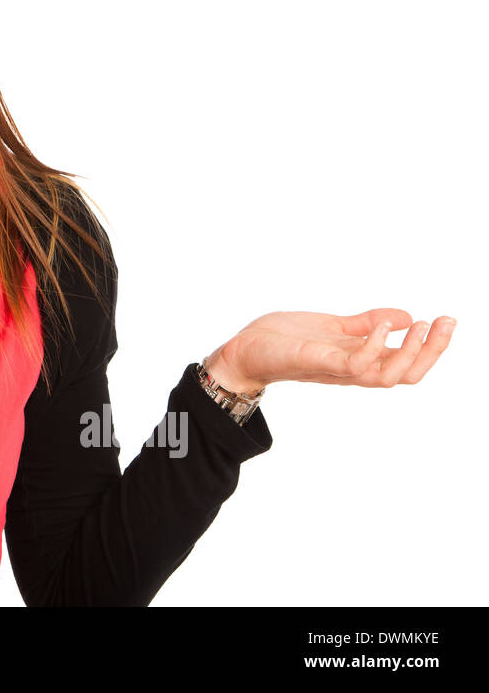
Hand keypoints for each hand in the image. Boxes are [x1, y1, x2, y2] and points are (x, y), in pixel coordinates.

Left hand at [205, 309, 456, 394]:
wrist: (245, 350)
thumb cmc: (285, 341)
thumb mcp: (334, 327)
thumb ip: (366, 323)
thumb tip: (405, 316)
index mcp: (360, 361)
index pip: (407, 364)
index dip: (432, 347)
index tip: (447, 320)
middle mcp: (353, 371)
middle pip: (407, 374)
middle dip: (433, 351)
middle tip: (446, 321)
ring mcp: (338, 369)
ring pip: (388, 376)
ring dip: (411, 352)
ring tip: (421, 325)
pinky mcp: (319, 362)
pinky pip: (355, 364)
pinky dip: (374, 347)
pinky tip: (383, 327)